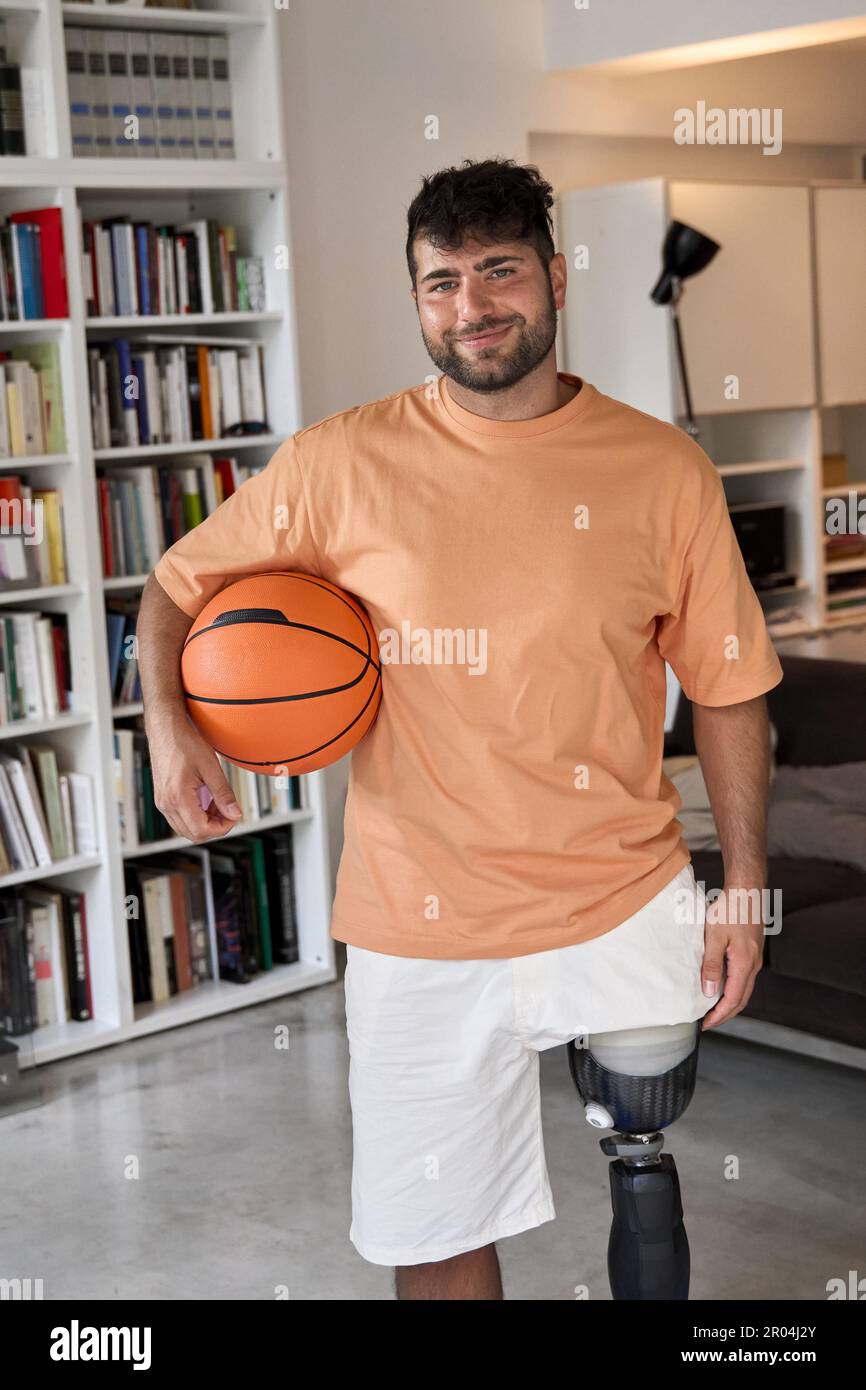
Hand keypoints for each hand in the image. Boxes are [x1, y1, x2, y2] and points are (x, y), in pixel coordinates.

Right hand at [148, 710, 243, 842]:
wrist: (165, 730)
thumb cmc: (184, 743)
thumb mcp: (210, 767)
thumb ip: (223, 793)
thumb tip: (235, 813)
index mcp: (178, 797)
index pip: (201, 830)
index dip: (222, 828)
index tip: (234, 816)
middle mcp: (166, 804)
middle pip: (193, 834)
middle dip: (215, 826)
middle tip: (228, 810)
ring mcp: (162, 802)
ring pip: (186, 828)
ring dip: (206, 821)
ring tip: (218, 802)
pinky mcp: (163, 798)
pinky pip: (180, 818)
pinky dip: (196, 815)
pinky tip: (207, 799)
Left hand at [700, 883, 764, 1030]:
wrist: (747, 891)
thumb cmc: (730, 910)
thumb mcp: (714, 937)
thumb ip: (711, 966)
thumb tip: (709, 992)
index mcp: (744, 964)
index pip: (733, 1000)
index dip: (719, 1015)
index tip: (706, 1024)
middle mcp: (754, 965)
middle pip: (742, 1000)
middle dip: (725, 1014)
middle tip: (708, 1023)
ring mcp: (755, 959)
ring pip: (744, 990)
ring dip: (730, 1003)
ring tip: (713, 1010)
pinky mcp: (753, 952)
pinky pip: (745, 979)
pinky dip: (734, 990)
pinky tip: (722, 988)